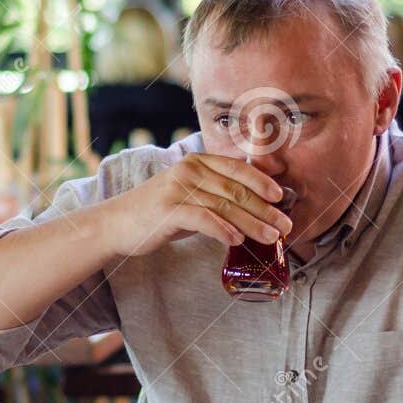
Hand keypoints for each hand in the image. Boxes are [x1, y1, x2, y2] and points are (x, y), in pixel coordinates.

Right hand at [96, 153, 291, 257]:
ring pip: (225, 206)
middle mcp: (189, 170)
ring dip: (253, 224)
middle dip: (265, 209)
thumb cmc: (157, 213)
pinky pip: (204, 219)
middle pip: (236, 190)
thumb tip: (252, 209)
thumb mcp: (188, 195)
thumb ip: (215, 196)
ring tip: (271, 237)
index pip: (237, 168)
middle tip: (286, 226)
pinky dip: (223, 230)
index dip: (262, 182)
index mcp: (196, 162)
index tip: (282, 197)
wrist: (117, 224)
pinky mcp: (169, 210)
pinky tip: (237, 240)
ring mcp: (178, 189)